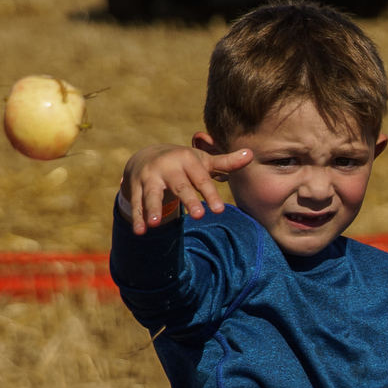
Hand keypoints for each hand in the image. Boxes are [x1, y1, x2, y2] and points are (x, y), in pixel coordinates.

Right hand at [120, 144, 254, 234]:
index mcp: (186, 159)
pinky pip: (137, 204)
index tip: (219, 210)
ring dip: (152, 209)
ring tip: (154, 225)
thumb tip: (251, 155)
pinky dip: (138, 217)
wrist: (146, 155)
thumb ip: (226, 162)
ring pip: (152, 195)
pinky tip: (140, 232)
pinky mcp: (135, 187)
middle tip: (199, 216)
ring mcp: (150, 177)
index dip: (210, 194)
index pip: (201, 179)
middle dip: (188, 200)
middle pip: (179, 186)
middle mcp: (167, 167)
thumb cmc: (183, 162)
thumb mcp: (203, 161)